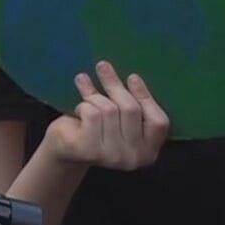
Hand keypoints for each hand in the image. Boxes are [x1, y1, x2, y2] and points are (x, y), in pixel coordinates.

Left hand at [39, 62, 168, 170]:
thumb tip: (133, 77)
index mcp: (149, 151)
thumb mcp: (120, 119)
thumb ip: (131, 105)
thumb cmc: (98, 128)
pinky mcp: (91, 151)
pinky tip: (79, 109)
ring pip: (109, 109)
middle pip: (131, 109)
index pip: (158, 122)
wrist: (67, 149)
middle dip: (114, 84)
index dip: (145, 96)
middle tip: (102, 65)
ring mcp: (113, 157)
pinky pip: (92, 114)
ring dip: (94, 96)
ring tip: (85, 90)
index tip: (132, 76)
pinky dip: (83, 105)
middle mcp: (134, 158)